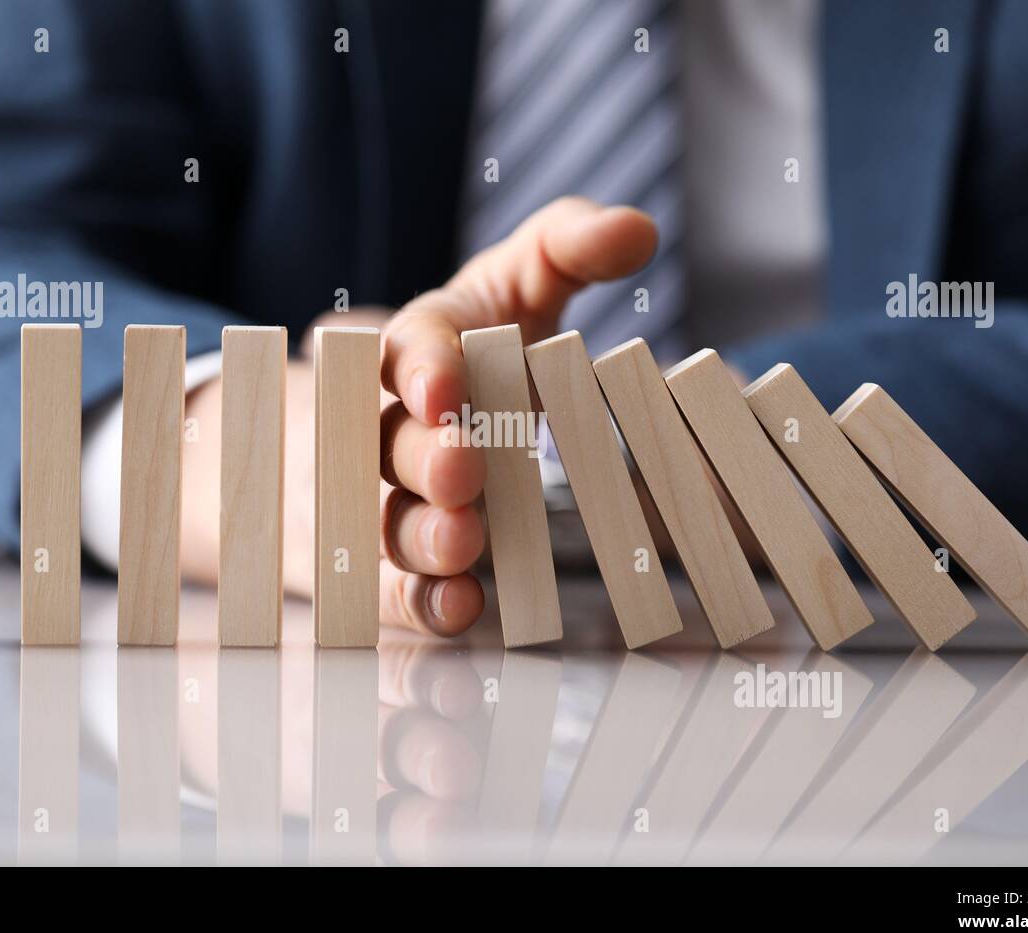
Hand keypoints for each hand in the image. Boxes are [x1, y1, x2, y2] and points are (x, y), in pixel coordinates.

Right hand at [182, 198, 657, 636]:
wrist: (407, 417)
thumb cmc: (476, 345)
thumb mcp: (521, 282)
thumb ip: (570, 246)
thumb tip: (639, 230)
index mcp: (421, 349)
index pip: (408, 349)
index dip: (421, 368)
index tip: (447, 385)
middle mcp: (396, 424)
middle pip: (393, 442)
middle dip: (426, 456)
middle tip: (464, 469)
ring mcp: (391, 498)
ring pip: (388, 520)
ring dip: (420, 535)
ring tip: (461, 543)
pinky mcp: (400, 563)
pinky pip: (399, 588)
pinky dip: (423, 601)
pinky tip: (464, 607)